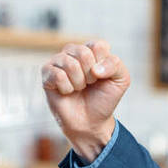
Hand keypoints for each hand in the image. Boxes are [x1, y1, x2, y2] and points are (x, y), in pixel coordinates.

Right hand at [41, 39, 130, 161]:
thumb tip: (95, 69)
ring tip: (79, 88)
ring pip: (70, 64)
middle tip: (90, 84)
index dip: (104, 65)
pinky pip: (58, 75)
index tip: (102, 77)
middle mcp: (74, 51)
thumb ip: (115, 65)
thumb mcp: (121, 80)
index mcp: (92, 49)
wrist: (91, 121)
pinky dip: (67, 88)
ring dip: (79, 83)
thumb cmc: (104, 98)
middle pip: (83, 53)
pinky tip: (67, 92)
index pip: (98, 46)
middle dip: (91, 75)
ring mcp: (58, 61)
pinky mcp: (46, 73)